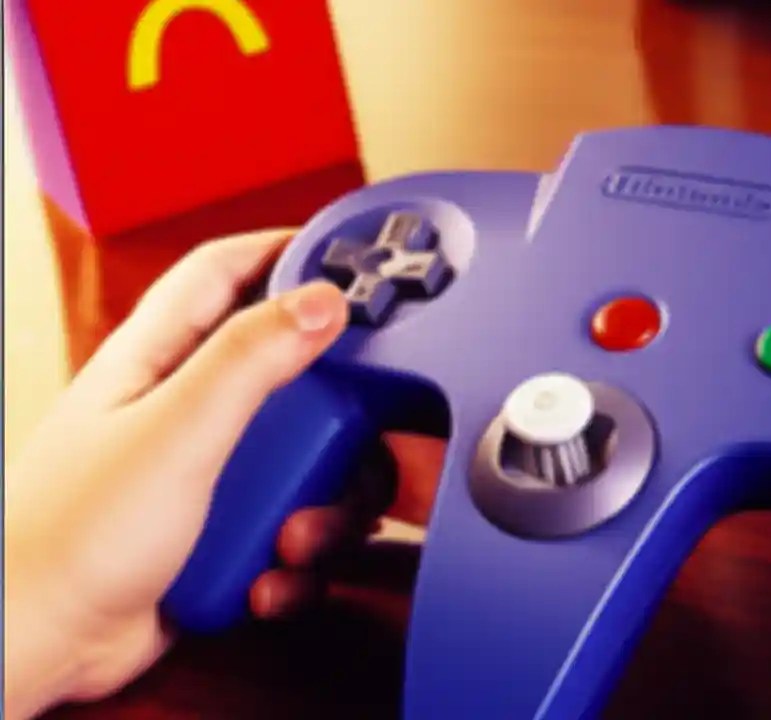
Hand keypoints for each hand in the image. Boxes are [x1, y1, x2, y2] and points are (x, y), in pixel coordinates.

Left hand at [4, 230, 392, 719]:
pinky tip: (270, 573)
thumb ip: (249, 358)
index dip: (288, 249)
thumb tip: (322, 297)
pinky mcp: (220, 526)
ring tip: (295, 536)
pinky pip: (290, 520)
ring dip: (322, 502)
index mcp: (159, 358)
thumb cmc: (71, 535)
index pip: (226, 269)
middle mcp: (185, 406)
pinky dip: (296, 553)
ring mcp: (205, 468)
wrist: (36, 644)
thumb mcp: (176, 431)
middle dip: (336, 409)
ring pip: (304, 457)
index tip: (355, 257)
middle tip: (360, 431)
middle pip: (292, 371)